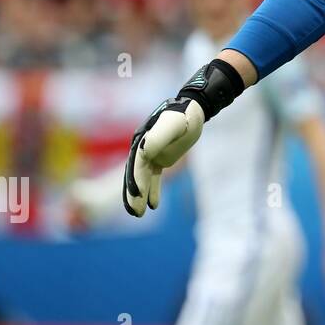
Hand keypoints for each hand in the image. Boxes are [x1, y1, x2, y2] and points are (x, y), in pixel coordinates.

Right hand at [122, 97, 204, 217]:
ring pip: (142, 179)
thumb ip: (158, 136)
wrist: (191, 110)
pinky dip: (152, 190)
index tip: (137, 197)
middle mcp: (141, 149)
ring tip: (139, 214)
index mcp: (141, 142)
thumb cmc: (182, 117)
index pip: (136, 165)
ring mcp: (149, 155)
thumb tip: (144, 152)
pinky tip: (154, 205)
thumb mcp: (173, 125)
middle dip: (134, 194)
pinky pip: (153, 177)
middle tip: (135, 212)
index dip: (136, 181)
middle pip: (135, 175)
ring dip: (140, 196)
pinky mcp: (159, 159)